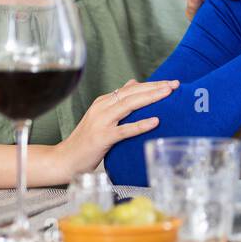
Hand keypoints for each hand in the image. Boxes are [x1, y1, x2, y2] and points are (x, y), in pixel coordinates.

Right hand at [52, 79, 179, 179]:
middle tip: (175, 84)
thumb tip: (134, 83)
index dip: (152, 84)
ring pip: (129, 105)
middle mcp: (102, 108)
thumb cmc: (87, 140)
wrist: (65, 159)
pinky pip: (124, 130)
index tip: (171, 82)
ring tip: (168, 94)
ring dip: (150, 98)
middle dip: (155, 87)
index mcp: (104, 102)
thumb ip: (118, 101)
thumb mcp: (102, 116)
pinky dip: (140, 125)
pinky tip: (155, 121)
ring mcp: (101, 122)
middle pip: (132, 93)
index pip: (132, 88)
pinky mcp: (102, 138)